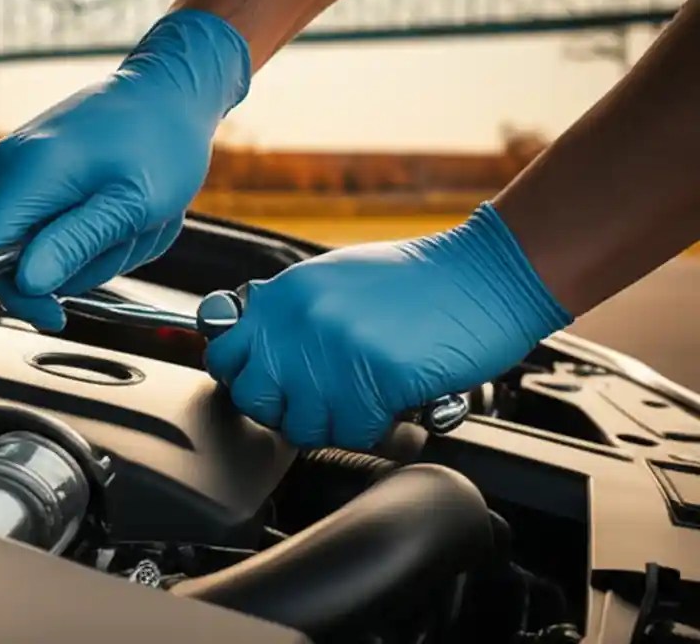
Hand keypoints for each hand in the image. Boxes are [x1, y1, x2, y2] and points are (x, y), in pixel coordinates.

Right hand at [0, 10, 249, 330]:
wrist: (171, 89)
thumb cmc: (163, 138)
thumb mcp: (132, 203)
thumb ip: (76, 243)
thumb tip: (28, 282)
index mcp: (28, 173)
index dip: (16, 294)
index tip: (58, 312)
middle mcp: (11, 168)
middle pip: (18, 257)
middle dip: (79, 264)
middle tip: (129, 233)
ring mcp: (21, 167)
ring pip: (42, 246)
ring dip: (96, 247)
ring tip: (133, 215)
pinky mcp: (36, 172)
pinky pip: (53, 226)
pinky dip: (94, 230)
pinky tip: (122, 208)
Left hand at [205, 203, 572, 449]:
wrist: (487, 276)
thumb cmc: (418, 283)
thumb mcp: (332, 281)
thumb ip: (287, 315)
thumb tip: (249, 346)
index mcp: (283, 296)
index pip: (223, 354)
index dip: (245, 378)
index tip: (269, 385)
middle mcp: (296, 322)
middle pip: (255, 400)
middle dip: (286, 410)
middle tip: (322, 401)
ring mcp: (331, 352)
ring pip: (304, 426)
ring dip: (337, 423)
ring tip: (366, 400)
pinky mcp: (371, 380)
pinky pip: (354, 432)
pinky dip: (377, 429)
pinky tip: (394, 404)